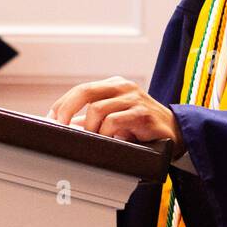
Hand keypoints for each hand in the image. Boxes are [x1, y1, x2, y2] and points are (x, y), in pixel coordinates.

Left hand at [48, 76, 184, 155]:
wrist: (176, 134)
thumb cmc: (141, 128)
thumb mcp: (114, 119)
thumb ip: (92, 120)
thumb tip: (63, 126)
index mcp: (114, 85)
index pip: (81, 89)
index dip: (63, 104)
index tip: (50, 119)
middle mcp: (124, 87)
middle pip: (85, 92)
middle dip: (66, 110)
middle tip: (58, 127)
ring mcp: (134, 98)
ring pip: (98, 110)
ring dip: (91, 129)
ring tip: (96, 140)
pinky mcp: (143, 113)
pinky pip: (115, 122)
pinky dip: (107, 134)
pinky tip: (111, 141)